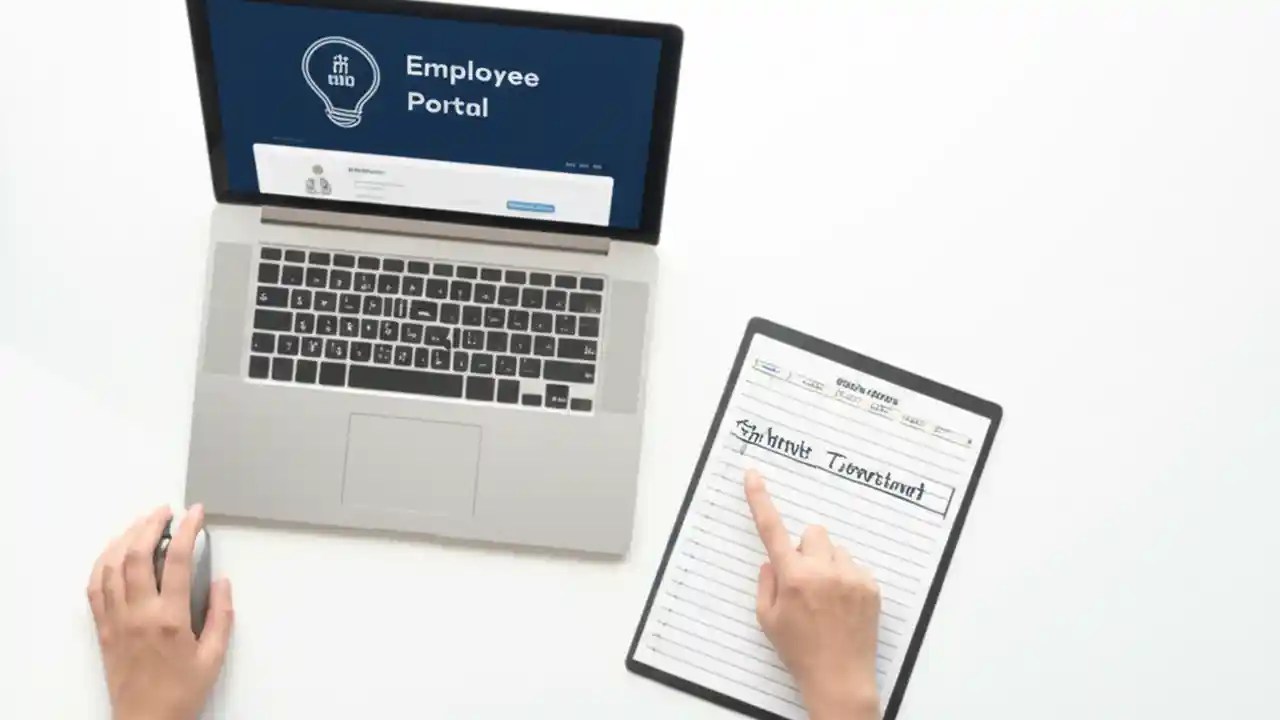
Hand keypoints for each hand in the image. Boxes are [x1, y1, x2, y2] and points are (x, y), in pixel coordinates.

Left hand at [86, 505, 233, 719]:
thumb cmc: (182, 692)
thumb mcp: (214, 656)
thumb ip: (221, 615)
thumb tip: (220, 581)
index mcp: (169, 619)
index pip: (176, 561)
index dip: (186, 529)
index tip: (195, 513)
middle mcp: (138, 614)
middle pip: (135, 555)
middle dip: (150, 524)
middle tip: (165, 511)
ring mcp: (115, 620)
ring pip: (111, 566)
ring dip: (125, 538)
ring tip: (141, 524)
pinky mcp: (102, 628)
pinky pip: (95, 587)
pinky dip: (102, 563)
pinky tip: (114, 552)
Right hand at [744, 470, 880, 719]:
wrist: (840, 678)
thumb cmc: (799, 651)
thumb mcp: (768, 620)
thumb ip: (766, 583)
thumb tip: (772, 560)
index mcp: (794, 578)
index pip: (773, 530)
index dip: (760, 500)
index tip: (753, 475)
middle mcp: (824, 571)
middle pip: (813, 533)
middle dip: (806, 549)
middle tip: (803, 578)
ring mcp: (851, 577)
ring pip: (835, 550)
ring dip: (828, 564)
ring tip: (826, 598)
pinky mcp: (870, 587)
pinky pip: (854, 567)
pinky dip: (846, 579)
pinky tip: (843, 606)